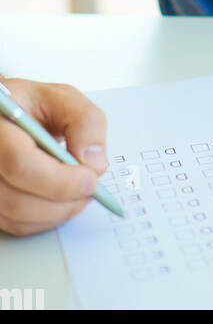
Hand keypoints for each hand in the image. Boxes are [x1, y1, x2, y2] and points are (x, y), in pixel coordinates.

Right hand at [0, 79, 107, 235]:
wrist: (6, 117)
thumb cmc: (30, 107)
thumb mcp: (60, 98)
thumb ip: (85, 121)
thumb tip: (94, 163)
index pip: (21, 163)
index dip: (60, 180)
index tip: (91, 179)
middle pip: (17, 200)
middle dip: (63, 202)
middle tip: (90, 189)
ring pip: (16, 218)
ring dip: (57, 213)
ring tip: (79, 193)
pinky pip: (14, 225)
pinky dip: (44, 219)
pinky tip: (59, 201)